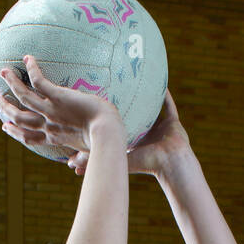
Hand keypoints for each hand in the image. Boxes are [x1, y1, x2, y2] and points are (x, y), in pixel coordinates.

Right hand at [0, 54, 123, 154]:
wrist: (107, 134)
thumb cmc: (103, 143)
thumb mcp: (87, 152)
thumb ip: (78, 159)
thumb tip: (72, 167)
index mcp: (54, 139)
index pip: (28, 137)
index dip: (14, 132)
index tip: (5, 126)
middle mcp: (48, 125)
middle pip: (20, 118)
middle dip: (6, 108)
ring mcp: (51, 111)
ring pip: (23, 97)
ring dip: (12, 84)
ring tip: (3, 72)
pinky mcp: (58, 97)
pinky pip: (39, 82)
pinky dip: (32, 69)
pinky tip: (27, 58)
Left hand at [65, 90, 190, 176]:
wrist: (170, 164)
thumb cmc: (145, 163)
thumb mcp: (116, 157)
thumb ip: (95, 160)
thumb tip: (70, 165)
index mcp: (134, 141)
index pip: (121, 127)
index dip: (113, 118)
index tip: (102, 107)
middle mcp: (147, 132)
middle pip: (136, 114)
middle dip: (128, 103)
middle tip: (117, 87)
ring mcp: (161, 126)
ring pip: (151, 107)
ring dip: (146, 95)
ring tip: (138, 78)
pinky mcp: (173, 121)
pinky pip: (168, 103)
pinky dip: (164, 93)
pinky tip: (158, 78)